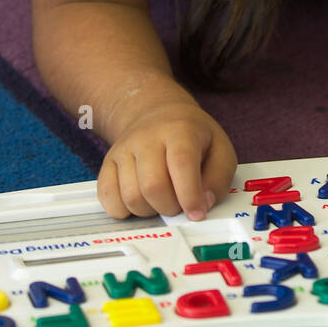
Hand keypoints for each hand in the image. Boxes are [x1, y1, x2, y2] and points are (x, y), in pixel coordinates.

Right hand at [97, 101, 238, 220]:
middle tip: (180, 204)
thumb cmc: (193, 137)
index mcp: (180, 130)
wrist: (158, 113)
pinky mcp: (108, 162)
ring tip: (162, 200)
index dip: (189, 195)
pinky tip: (141, 202)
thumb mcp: (220, 149)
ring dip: (149, 211)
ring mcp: (124, 149)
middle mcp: (147, 137)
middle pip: (153, 186)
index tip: (196, 213)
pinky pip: (107, 197)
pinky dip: (123, 210)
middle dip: (170, 207)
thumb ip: (218, 179)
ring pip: (130, 196)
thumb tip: (202, 204)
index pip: (181, 163)